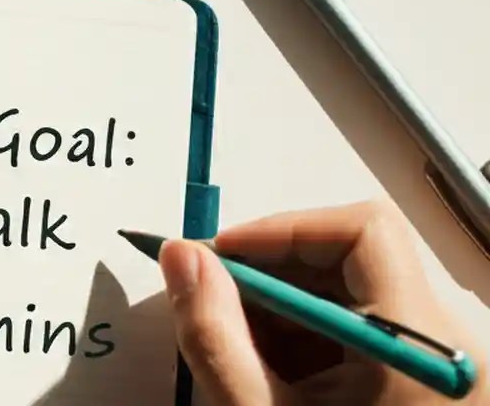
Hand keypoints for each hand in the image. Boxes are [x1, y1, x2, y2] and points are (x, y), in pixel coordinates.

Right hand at [160, 199, 487, 404]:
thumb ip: (214, 335)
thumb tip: (180, 256)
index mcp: (419, 346)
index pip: (360, 231)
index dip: (283, 230)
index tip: (220, 258)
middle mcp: (441, 347)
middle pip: (354, 260)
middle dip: (268, 272)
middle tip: (208, 298)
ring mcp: (433, 371)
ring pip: (350, 298)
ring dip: (278, 310)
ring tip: (232, 349)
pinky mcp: (417, 391)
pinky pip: (356, 337)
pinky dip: (300, 342)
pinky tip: (264, 374)